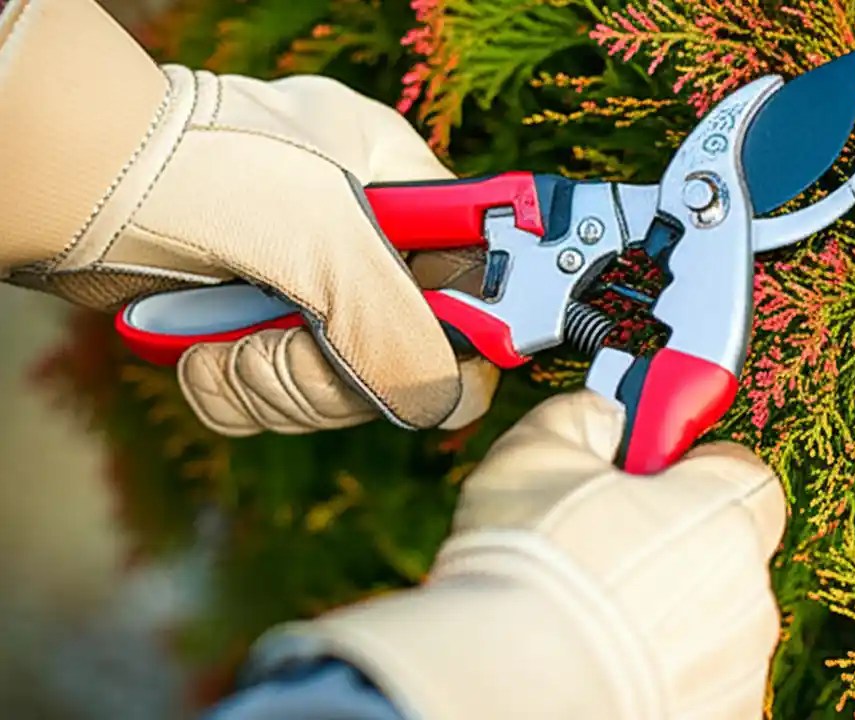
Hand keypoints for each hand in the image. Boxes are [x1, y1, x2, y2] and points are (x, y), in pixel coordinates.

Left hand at [0, 0, 497, 434]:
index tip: (438, 359)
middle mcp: (366, 245)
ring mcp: (308, 291)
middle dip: (337, 375)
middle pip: (407, 357)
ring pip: (339, 394)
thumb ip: (397, 324)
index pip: (481, 278)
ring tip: (228, 345)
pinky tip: (204, 355)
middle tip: (289, 344)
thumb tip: (435, 402)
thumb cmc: (200, 167)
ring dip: (276, 387)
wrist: (76, 183)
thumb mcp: (323, 236)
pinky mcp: (256, 333)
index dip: (470, 330)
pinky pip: (278, 402)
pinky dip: (237, 395)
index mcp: (406, 193)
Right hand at [243, 390, 787, 719]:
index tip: (652, 473)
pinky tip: (603, 668)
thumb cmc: (526, 565)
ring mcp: (736, 668)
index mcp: (722, 515)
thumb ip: (586, 416)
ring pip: (711, 626)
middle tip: (605, 552)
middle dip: (676, 548)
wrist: (510, 684)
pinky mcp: (719, 719)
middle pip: (726, 554)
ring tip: (591, 622)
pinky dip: (663, 679)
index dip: (695, 467)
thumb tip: (604, 411)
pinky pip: (698, 686)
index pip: (744, 471)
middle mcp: (746, 595)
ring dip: (667, 618)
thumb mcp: (536, 454)